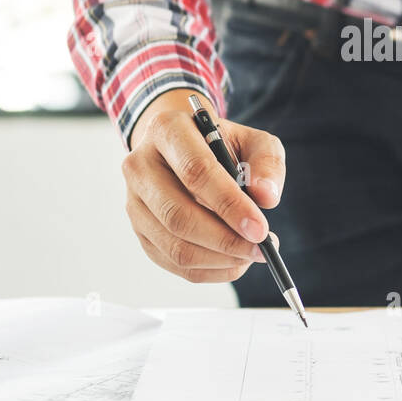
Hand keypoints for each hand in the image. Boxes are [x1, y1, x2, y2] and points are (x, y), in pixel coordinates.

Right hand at [122, 89, 285, 282]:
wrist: (183, 147)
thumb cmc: (220, 144)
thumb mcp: (251, 139)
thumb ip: (267, 162)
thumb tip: (267, 198)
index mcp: (167, 130)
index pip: (195, 172)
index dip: (229, 204)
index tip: (260, 228)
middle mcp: (140, 165)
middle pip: (178, 216)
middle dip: (225, 240)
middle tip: (261, 249)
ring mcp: (134, 201)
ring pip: (174, 245)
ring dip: (219, 259)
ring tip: (251, 255)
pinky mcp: (138, 229)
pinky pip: (171, 262)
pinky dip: (208, 270)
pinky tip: (233, 262)